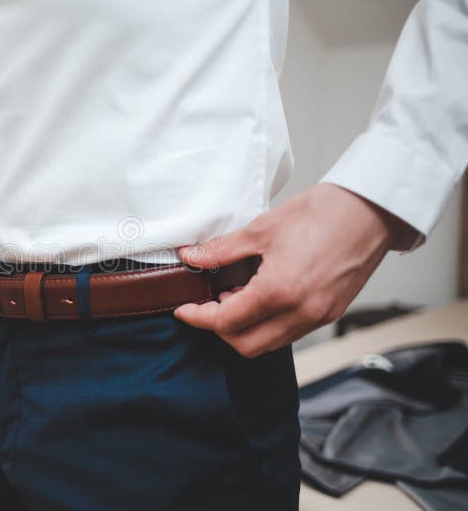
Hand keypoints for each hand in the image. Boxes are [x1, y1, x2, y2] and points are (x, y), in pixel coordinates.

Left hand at [174, 183, 407, 357]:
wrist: (370, 211)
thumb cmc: (322, 214)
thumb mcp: (261, 229)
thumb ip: (221, 250)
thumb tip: (192, 258)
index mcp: (279, 291)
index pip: (226, 322)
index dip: (198, 318)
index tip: (184, 310)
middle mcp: (301, 312)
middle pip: (246, 345)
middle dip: (219, 330)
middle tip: (207, 305)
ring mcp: (318, 316)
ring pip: (269, 343)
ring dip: (244, 329)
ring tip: (235, 297)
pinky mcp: (330, 314)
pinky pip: (289, 333)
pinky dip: (267, 325)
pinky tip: (260, 297)